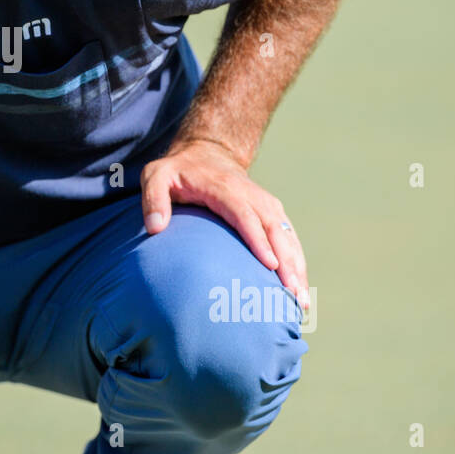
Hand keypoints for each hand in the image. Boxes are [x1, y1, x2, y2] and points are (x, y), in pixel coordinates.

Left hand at [141, 139, 309, 309]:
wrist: (206, 154)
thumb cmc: (176, 171)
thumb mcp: (156, 176)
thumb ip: (153, 199)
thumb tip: (154, 228)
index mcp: (225, 188)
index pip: (246, 215)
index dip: (259, 240)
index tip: (270, 266)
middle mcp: (252, 195)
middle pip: (273, 229)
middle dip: (287, 262)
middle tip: (292, 294)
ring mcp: (265, 203)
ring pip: (286, 235)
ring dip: (297, 266)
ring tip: (301, 300)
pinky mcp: (271, 212)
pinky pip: (288, 236)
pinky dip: (297, 260)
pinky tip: (299, 286)